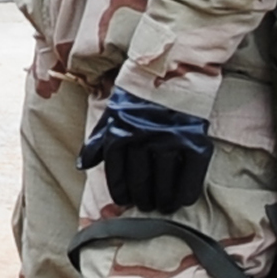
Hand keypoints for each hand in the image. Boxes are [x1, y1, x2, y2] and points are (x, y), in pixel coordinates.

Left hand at [78, 88, 213, 212]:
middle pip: (140, 181)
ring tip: (164, 205)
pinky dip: (186, 191)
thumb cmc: (137, 98)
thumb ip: (97, 141)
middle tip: (146, 205)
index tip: (126, 200)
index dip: (121, 191)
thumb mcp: (111, 115)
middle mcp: (143, 140)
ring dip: (163, 199)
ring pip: (164, 182)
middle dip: (142, 198)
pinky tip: (183, 199)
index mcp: (119, 135)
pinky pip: (190, 175)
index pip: (117, 174)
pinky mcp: (194, 141)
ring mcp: (170, 141)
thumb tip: (82, 166)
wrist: (170, 72)